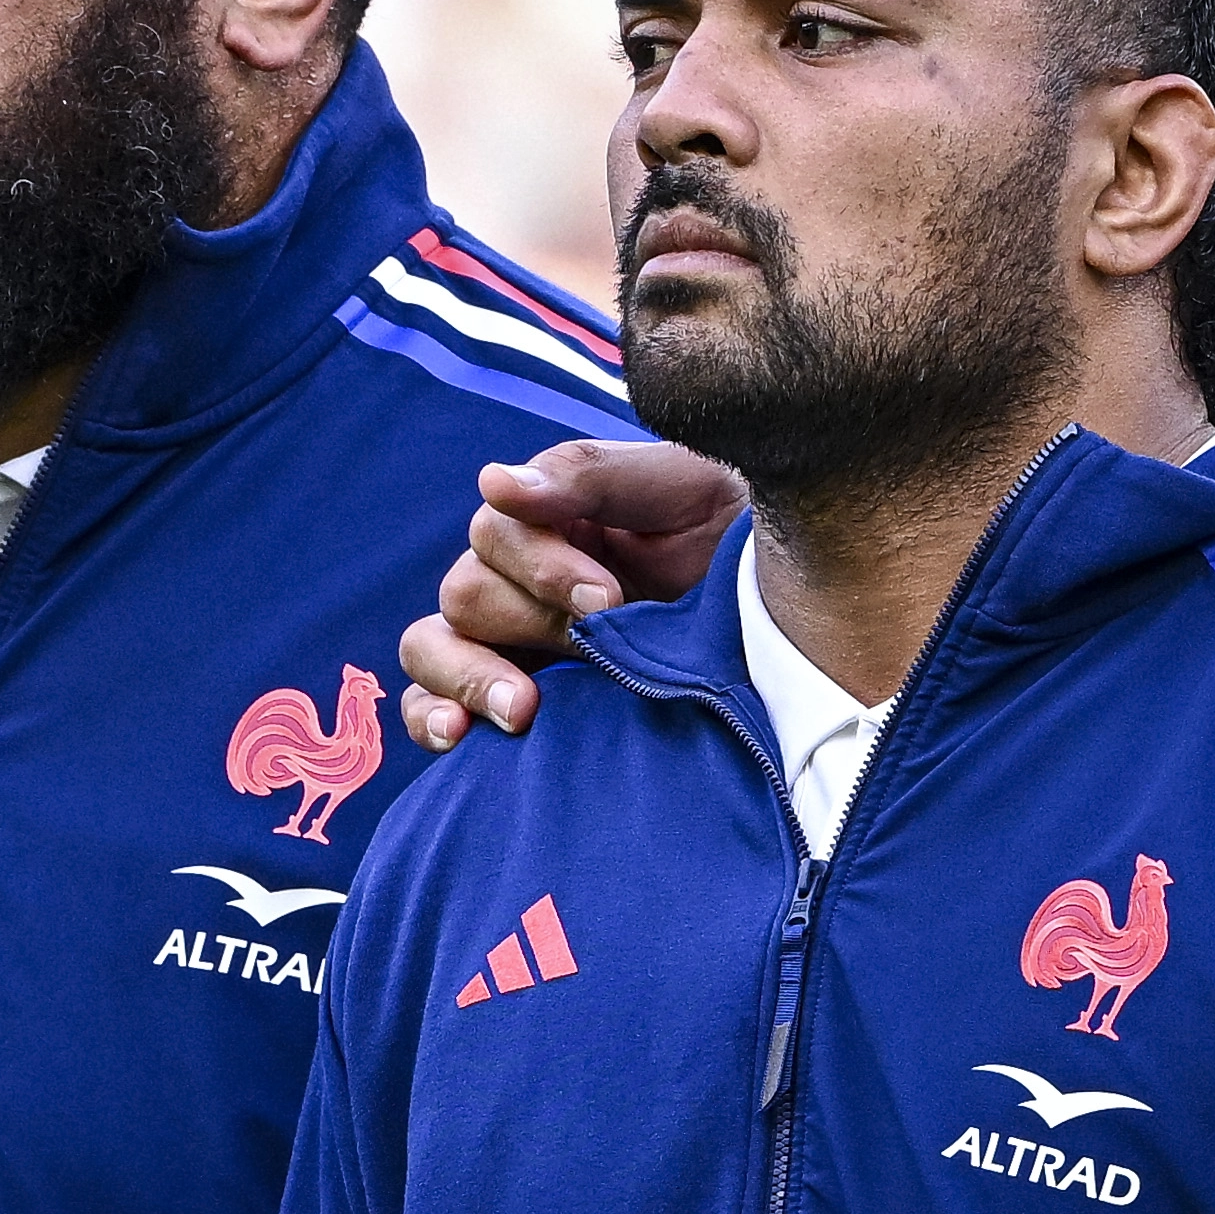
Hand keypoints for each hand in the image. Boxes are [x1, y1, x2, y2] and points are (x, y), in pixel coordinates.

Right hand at [402, 439, 746, 749]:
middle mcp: (517, 577)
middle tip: (595, 639)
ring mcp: (512, 638)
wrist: (783, 601)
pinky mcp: (517, 694)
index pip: (496, 534)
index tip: (608, 597)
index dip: (542, 566)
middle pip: (466, 593)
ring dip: (467, 677)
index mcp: (547, 518)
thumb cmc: (727, 528)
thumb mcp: (674, 483)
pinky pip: (434, 704)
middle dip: (530, 620)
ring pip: (433, 646)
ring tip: (521, 710)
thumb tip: (494, 483)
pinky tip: (458, 736)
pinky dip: (431, 718)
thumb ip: (587, 477)